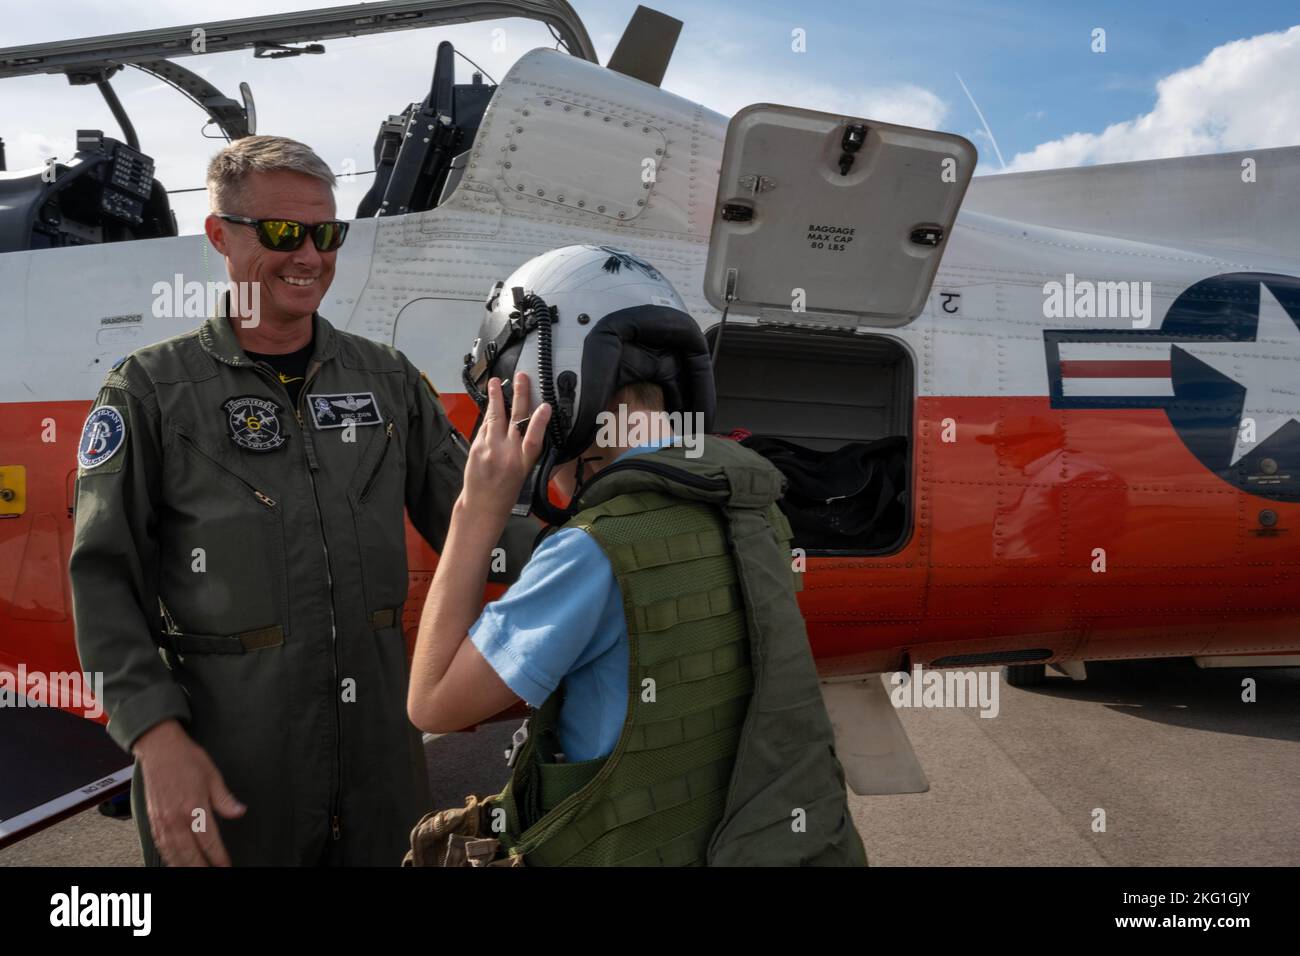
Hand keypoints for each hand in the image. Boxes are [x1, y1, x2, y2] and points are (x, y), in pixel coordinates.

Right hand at [133, 720, 245, 866]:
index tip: (225, 865)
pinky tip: (176, 861)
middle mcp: (176, 818)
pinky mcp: (153, 819)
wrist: (159, 748)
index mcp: (193, 807)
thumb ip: (225, 799)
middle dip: (202, 866)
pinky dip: (169, 857)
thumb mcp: (213, 776)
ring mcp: (162, 820)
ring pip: (173, 853)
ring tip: (196, 870)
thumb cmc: (185, 758)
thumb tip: (239, 812)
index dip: (218, 857)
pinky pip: (161, 845)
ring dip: (185, 866)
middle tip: (213, 872)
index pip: (209, 841)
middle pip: (190, 853)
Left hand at [459, 372, 550, 519]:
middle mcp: (508, 455)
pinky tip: (491, 403)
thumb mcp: (524, 472)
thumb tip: (527, 423)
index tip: (545, 406)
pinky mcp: (476, 448)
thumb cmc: (506, 491)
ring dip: (497, 397)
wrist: (482, 506)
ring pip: (495, 417)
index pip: (534, 440)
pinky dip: (489, 414)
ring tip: (497, 382)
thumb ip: (524, 449)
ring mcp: (490, 450)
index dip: (540, 423)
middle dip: (519, 395)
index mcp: (524, 463)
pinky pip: (485, 427)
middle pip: (515, 420)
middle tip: (522, 377)